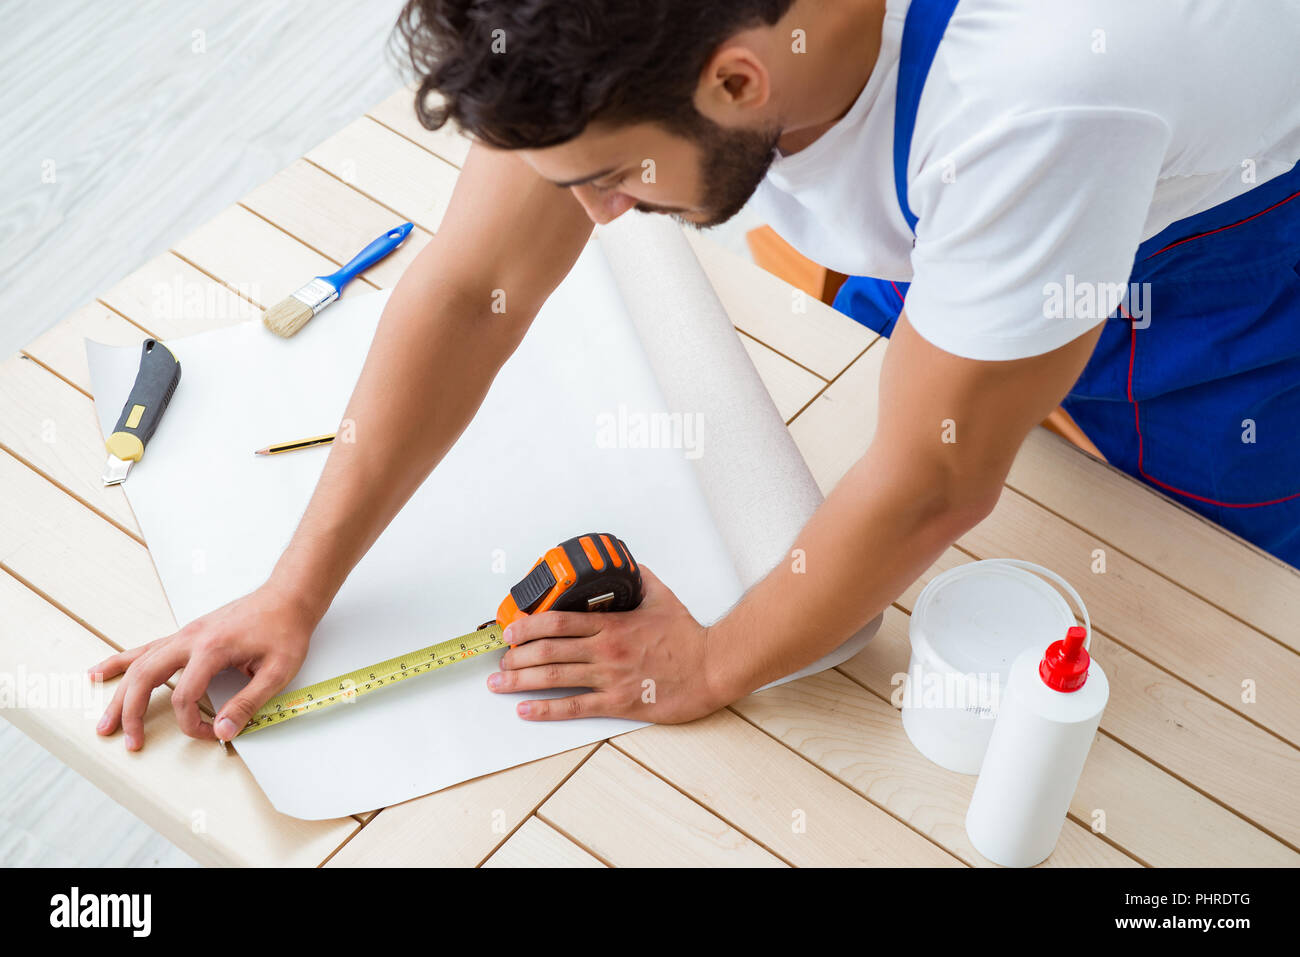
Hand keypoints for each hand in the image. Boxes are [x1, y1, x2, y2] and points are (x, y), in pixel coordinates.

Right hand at [88, 583, 317, 749]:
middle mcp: (191, 638)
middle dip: (131, 712)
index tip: (212, 734)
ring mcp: (185, 634)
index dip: (193, 723)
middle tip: (127, 740)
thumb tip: (224, 731)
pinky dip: (122, 662)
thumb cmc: (286, 629)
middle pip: (146, 677)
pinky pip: (147, 649)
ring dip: (119, 693)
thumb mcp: (278, 671)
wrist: (289, 596)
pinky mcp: (186, 634)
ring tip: (103, 721)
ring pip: (140, 664)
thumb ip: (248, 703)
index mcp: (212, 648)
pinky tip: (101, 672)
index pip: (185, 696)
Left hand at [486, 566, 731, 722]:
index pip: (558, 621)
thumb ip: (639, 579)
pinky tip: (526, 709)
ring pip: (555, 677)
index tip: (510, 629)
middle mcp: (605, 650)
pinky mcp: (617, 702)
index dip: (527, 625)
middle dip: (516, 655)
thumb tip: (626, 565)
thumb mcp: (662, 596)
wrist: (711, 668)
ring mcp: (610, 678)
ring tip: (499, 683)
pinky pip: (575, 706)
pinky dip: (546, 709)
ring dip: (521, 681)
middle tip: (500, 660)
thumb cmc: (688, 637)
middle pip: (548, 650)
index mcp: (612, 624)